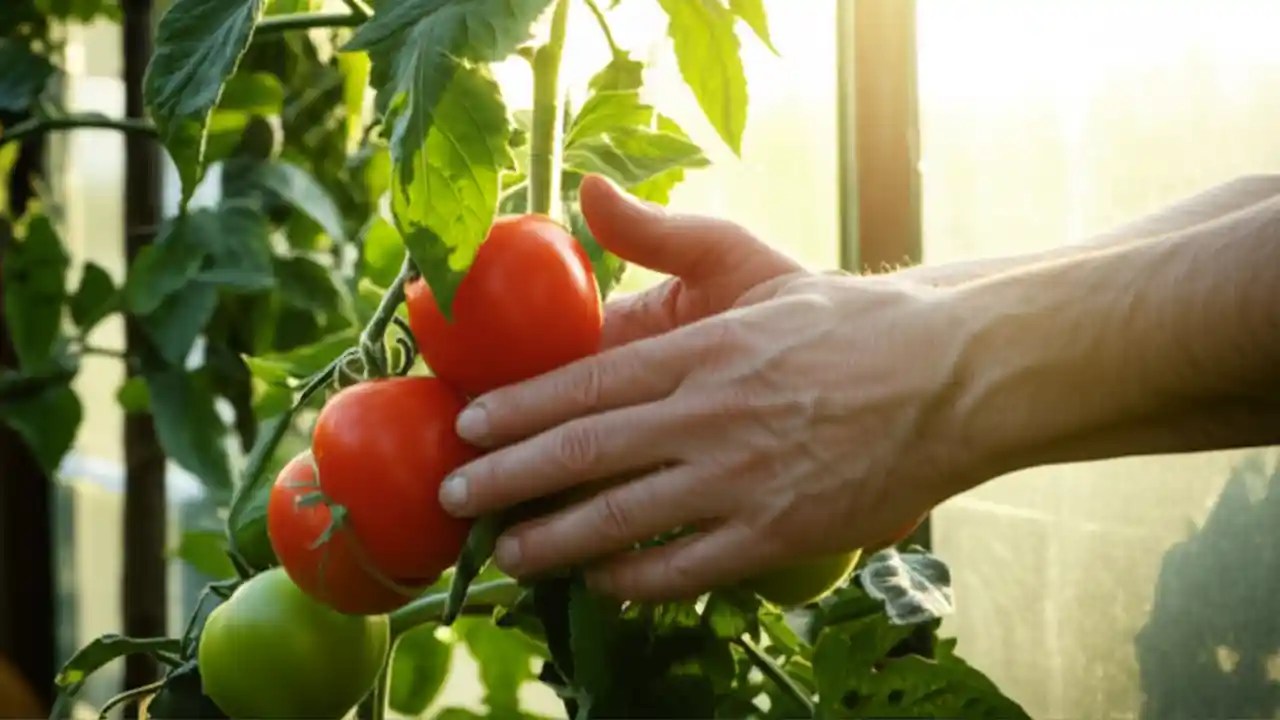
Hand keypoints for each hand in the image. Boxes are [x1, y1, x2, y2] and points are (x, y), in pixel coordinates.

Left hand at [437, 186, 976, 602]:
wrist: (952, 375)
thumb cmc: (848, 323)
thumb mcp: (754, 260)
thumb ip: (663, 232)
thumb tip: (584, 191)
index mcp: (702, 348)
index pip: (584, 384)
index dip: (518, 411)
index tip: (469, 429)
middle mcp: (711, 414)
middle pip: (584, 453)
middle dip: (508, 479)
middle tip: (456, 498)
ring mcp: (744, 478)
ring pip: (623, 519)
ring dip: (553, 540)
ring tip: (505, 554)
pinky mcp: (779, 532)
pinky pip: (686, 567)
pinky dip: (634, 578)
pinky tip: (599, 580)